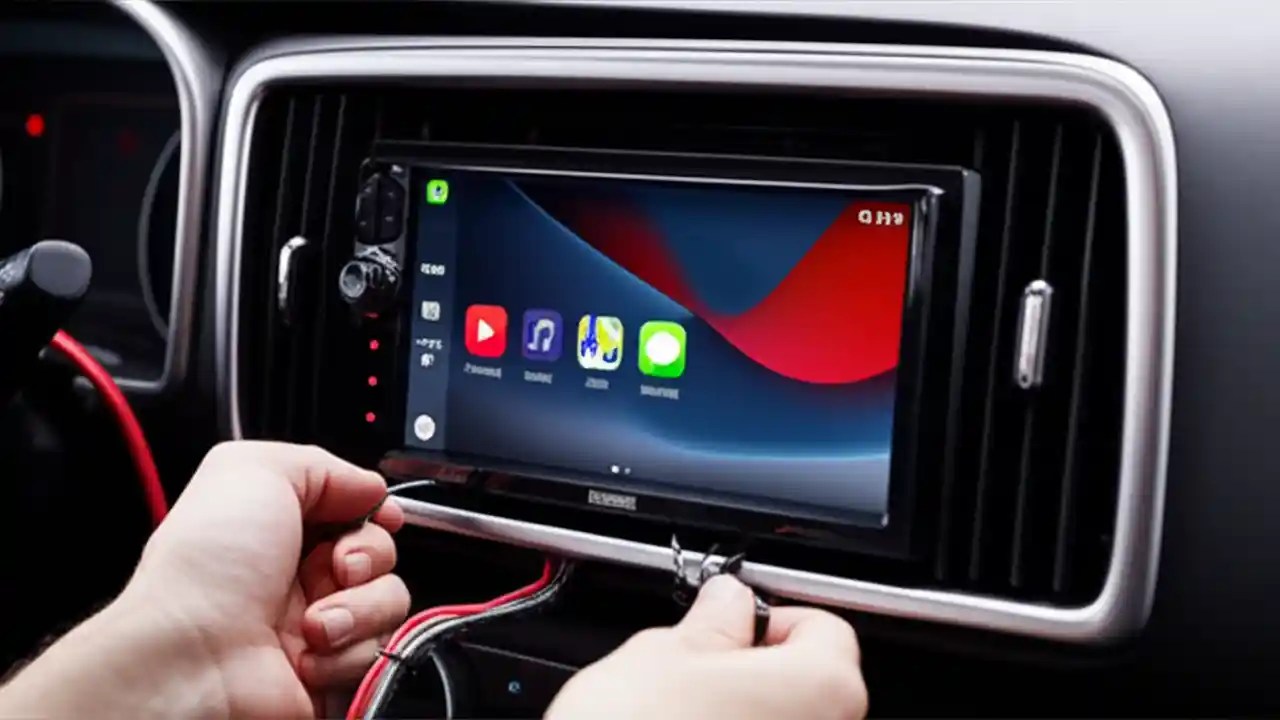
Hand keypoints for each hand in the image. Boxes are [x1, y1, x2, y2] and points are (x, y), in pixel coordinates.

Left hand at [0, 441, 409, 717]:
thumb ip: (323, 464)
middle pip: (380, 551)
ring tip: (312, 625)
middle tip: (334, 568)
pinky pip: (379, 650)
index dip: (373, 510)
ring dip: (359, 608)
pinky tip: (307, 655)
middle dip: (368, 555)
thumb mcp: (254, 470)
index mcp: (282, 525)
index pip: (355, 508)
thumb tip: (373, 490)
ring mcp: (322, 623)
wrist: (194, 660)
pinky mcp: (336, 669)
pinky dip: (348, 652)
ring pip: (389, 600)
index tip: (377, 514)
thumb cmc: (209, 568)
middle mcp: (301, 573)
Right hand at [546, 575, 867, 719]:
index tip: (727, 624)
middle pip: (807, 689)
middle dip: (754, 673)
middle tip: (695, 670)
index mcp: (822, 688)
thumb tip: (726, 603)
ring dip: (740, 717)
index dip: (769, 618)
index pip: (824, 629)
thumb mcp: (660, 655)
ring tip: (677, 716)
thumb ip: (710, 623)